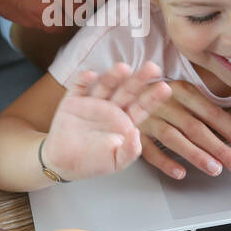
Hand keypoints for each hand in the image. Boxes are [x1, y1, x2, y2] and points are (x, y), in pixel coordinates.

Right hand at [42, 61, 171, 179]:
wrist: (64, 163)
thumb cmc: (93, 162)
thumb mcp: (116, 162)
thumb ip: (130, 151)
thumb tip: (137, 134)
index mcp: (125, 122)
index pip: (142, 107)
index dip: (153, 98)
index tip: (166, 87)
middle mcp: (111, 108)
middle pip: (127, 91)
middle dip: (139, 79)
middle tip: (153, 67)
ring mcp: (93, 103)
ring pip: (106, 85)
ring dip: (114, 76)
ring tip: (123, 68)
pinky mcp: (73, 101)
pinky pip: (79, 87)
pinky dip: (83, 80)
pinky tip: (91, 75)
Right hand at [136, 78, 230, 178]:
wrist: (123, 90)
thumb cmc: (164, 97)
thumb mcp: (192, 99)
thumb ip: (222, 117)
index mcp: (183, 91)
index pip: (212, 113)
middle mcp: (166, 103)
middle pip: (195, 127)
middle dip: (219, 147)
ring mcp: (148, 118)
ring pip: (173, 138)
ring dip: (195, 154)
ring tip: (215, 169)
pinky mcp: (135, 132)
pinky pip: (148, 149)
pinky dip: (164, 162)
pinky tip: (180, 173)